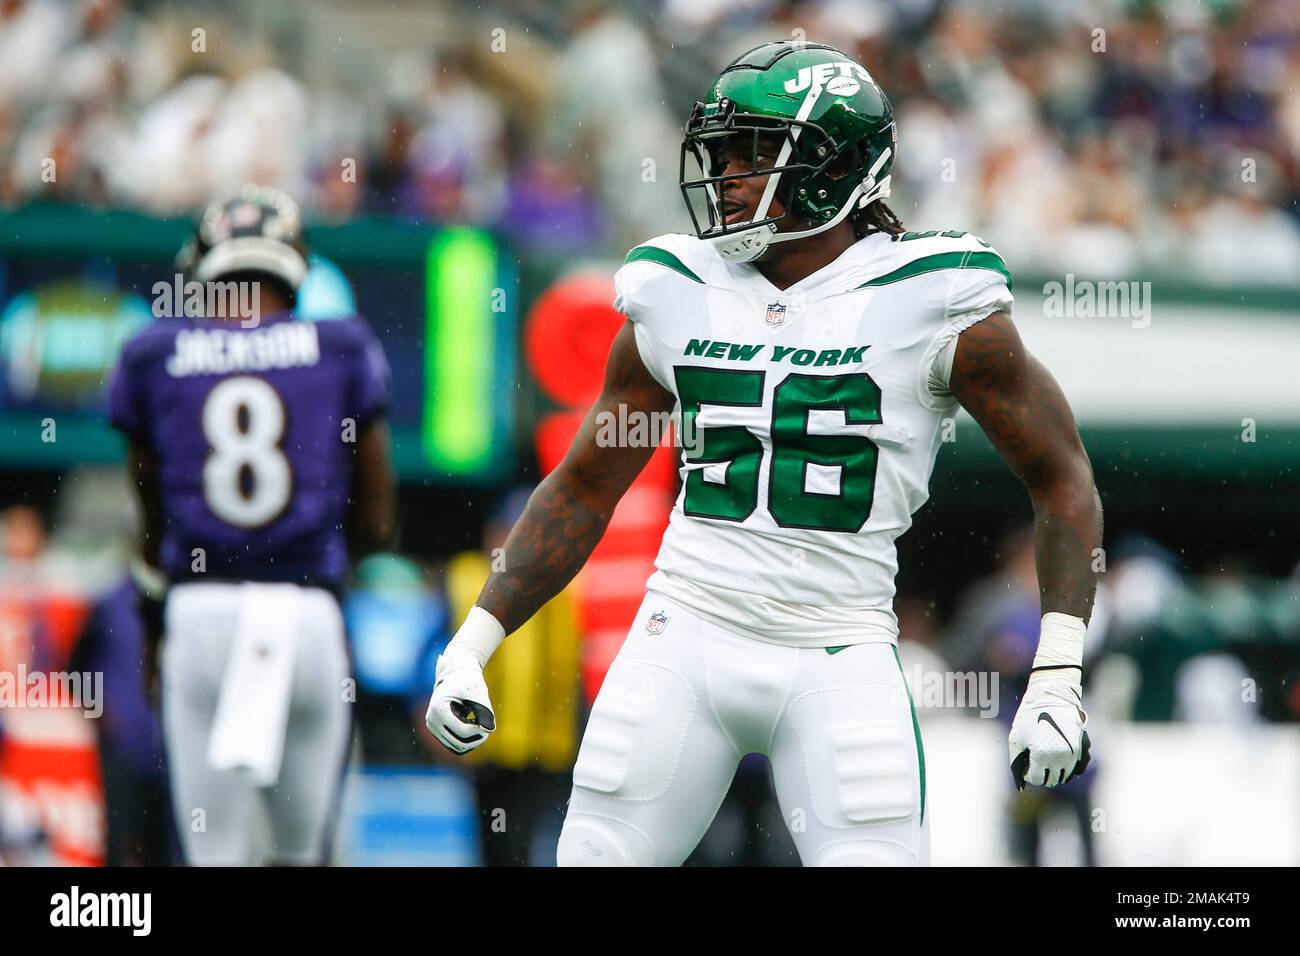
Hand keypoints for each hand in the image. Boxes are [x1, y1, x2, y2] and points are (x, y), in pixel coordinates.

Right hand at [424, 650, 496, 755]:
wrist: (455, 672)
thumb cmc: (467, 679)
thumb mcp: (477, 692)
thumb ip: (484, 710)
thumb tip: (489, 730)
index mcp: (439, 709)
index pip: (462, 731)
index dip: (479, 731)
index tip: (489, 722)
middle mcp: (431, 721)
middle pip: (459, 743)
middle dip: (476, 739)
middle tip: (488, 727)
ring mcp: (433, 727)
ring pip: (456, 747)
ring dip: (472, 741)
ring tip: (480, 724)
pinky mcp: (437, 731)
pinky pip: (454, 744)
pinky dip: (467, 740)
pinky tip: (473, 725)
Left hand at [1008, 669, 1090, 789]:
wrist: (1051, 696)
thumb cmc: (1030, 716)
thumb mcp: (1016, 739)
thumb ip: (1017, 762)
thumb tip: (1021, 783)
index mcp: (1043, 756)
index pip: (1037, 779)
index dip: (1029, 774)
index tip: (1026, 765)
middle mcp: (1061, 757)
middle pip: (1053, 780)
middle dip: (1043, 774)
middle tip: (1036, 764)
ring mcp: (1075, 753)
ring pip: (1068, 776)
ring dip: (1057, 773)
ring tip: (1047, 761)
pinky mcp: (1083, 747)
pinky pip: (1080, 767)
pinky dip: (1072, 768)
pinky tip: (1063, 762)